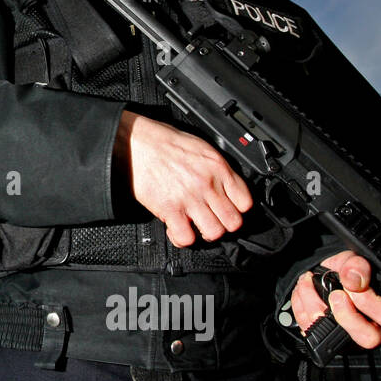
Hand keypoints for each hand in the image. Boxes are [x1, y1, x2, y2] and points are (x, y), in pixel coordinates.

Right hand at [116, 111, 252, 246]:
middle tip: (212, 221)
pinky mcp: (170, 209)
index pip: (245, 202)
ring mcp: (190, 198)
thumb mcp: (199, 147)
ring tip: (195, 226)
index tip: (228, 210)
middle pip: (233, 221)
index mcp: (217, 167)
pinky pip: (186, 238)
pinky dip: (182, 239)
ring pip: (214, 232)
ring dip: (205, 233)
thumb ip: (214, 168)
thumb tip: (222, 183)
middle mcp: (207, 184)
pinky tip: (177, 230)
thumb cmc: (161, 141)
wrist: (135, 142)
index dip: (237, 210)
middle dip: (223, 225)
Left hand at [289, 251, 380, 348]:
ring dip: (314, 305)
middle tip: (334, 295)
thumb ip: (356, 266)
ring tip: (308, 283)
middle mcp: (373, 328)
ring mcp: (350, 336)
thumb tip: (353, 280)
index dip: (368, 301)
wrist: (325, 274)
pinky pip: (311, 331)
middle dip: (346, 315)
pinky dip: (300, 308)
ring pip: (336, 335)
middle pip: (369, 338)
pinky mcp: (327, 338)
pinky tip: (303, 292)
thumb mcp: (352, 261)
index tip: (349, 285)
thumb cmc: (346, 272)